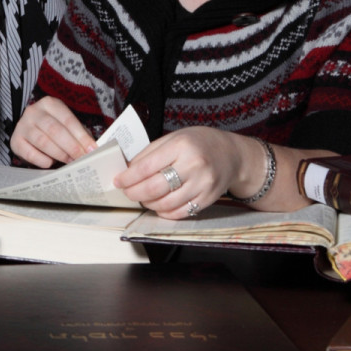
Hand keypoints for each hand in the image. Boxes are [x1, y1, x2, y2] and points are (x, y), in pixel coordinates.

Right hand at [10, 97, 97, 167]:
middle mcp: (33, 112)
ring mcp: (22, 126)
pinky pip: (29, 153)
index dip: (81, 136)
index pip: (68, 120)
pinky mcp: (15, 141)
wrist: (30, 128)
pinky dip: (42, 160)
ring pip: (42, 141)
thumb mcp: (66, 124)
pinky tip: (50, 163)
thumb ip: (78, 134)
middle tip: (81, 157)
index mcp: (49, 104)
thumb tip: (91, 149)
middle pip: (55, 130)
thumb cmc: (53, 128)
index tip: (92, 149)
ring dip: (59, 154)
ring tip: (69, 161)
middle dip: (71, 146)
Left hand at [116, 127, 260, 219]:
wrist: (232, 155)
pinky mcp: (208, 199)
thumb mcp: (174, 138)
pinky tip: (159, 205)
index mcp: (182, 146)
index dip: (128, 177)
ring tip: (142, 198)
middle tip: (127, 192)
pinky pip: (180, 212)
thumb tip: (127, 170)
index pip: (146, 166)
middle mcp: (194, 165)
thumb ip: (150, 154)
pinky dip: (164, 212)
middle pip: (154, 188)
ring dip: (148, 204)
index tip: (118, 181)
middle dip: (134, 193)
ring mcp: (203, 184)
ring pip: (166, 203)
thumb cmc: (200, 144)